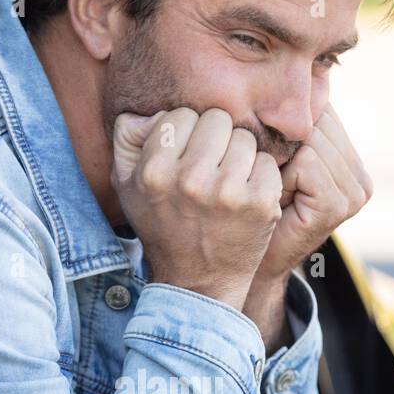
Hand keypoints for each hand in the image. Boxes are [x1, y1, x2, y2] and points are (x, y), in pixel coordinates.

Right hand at [111, 107, 283, 311]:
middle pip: (216, 119)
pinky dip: (261, 177)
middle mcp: (190, 180)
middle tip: (210, 169)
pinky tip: (246, 197)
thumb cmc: (162, 226)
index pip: (181, 115)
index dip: (186, 134)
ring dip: (239, 157)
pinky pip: (268, 161)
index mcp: (154, 172)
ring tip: (228, 184)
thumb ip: (127, 138)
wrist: (198, 282)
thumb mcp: (126, 186)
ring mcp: (228, 192)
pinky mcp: (259, 203)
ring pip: (244, 138)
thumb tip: (152, 111)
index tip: (185, 158)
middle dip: (215, 140)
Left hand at [253, 102, 372, 283]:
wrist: (252, 262)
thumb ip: (291, 128)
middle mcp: (361, 177)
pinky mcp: (340, 204)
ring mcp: (356, 193)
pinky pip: (307, 162)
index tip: (269, 156)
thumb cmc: (256, 208)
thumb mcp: (276, 160)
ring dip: (280, 160)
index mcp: (351, 162)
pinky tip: (275, 197)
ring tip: (270, 187)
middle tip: (266, 174)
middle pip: (318, 123)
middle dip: (284, 141)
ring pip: (311, 140)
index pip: (323, 112)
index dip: (288, 126)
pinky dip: (282, 175)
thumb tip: (298, 74)